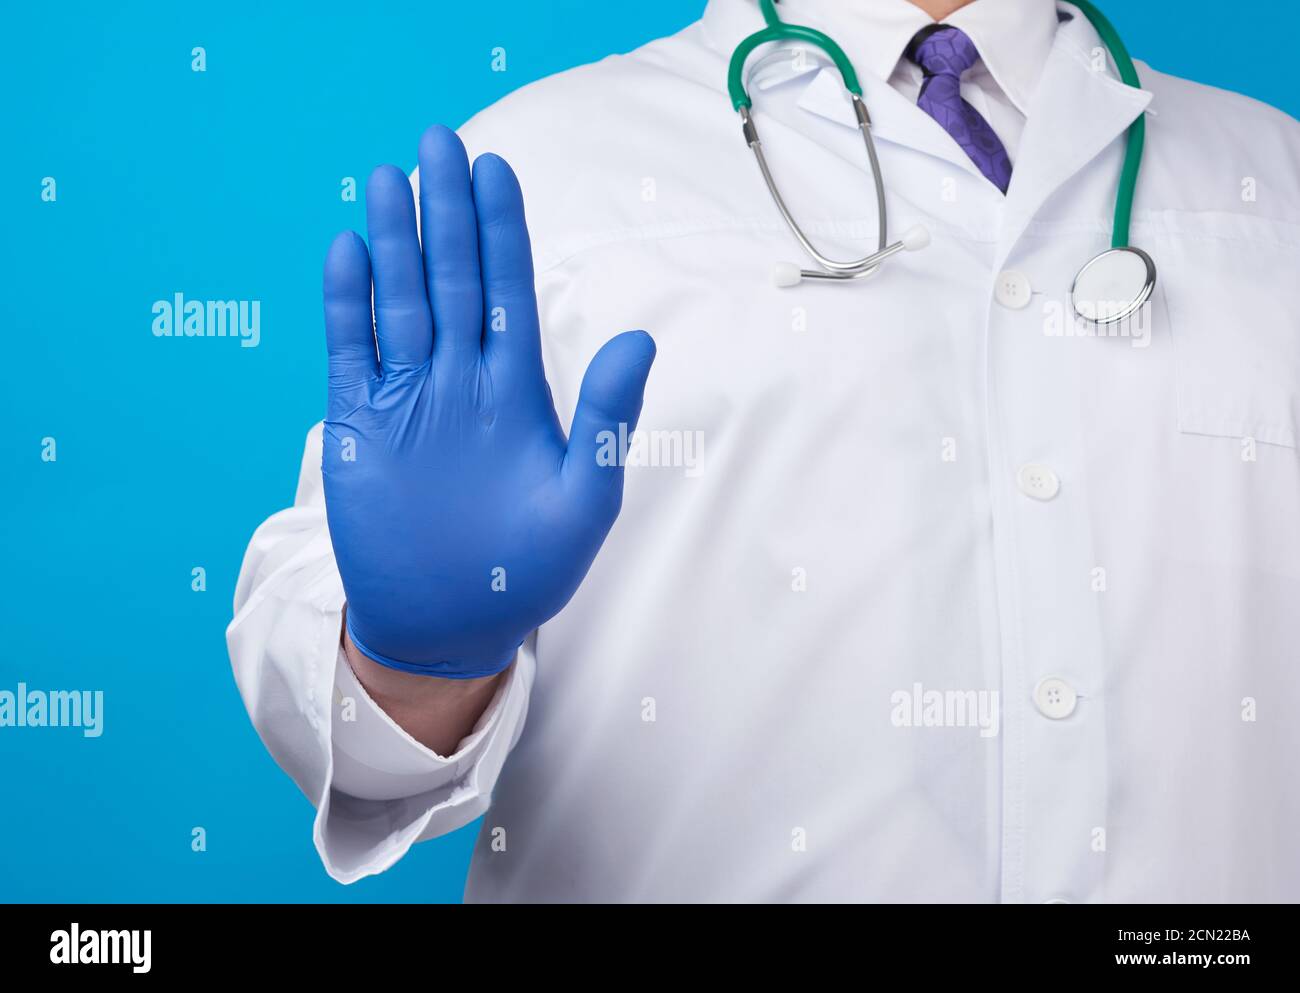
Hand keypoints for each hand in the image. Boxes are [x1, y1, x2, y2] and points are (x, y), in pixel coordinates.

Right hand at [321, 126, 654, 677]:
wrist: (452, 624)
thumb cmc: (530, 572)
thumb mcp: (582, 499)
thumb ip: (606, 418)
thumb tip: (640, 339)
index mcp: (519, 390)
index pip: (510, 291)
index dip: (504, 231)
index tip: (497, 168)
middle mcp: (462, 380)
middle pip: (453, 279)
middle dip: (447, 213)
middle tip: (439, 141)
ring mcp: (408, 398)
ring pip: (400, 302)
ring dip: (393, 243)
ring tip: (387, 178)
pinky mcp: (358, 425)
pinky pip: (351, 352)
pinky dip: (348, 306)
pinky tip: (348, 253)